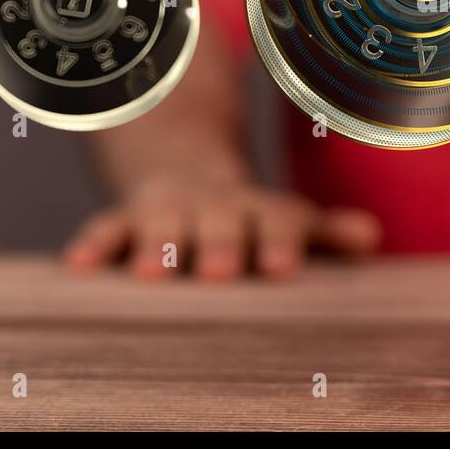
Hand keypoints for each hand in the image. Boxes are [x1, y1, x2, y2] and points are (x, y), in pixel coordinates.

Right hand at [63, 174, 382, 279]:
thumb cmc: (250, 219)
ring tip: (150, 274)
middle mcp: (214, 208)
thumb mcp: (288, 221)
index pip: (275, 222)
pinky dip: (94, 243)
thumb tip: (371, 237)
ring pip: (162, 225)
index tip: (282, 267)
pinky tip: (78, 266)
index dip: (280, 241)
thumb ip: (326, 233)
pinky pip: (107, 227)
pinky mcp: (125, 220)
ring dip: (157, 246)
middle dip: (220, 244)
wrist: (186, 173)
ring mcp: (168, 212)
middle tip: (222, 270)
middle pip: (219, 223)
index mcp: (260, 210)